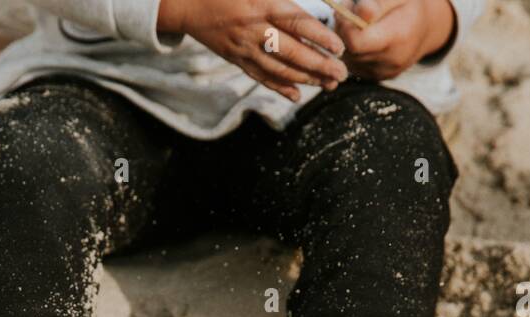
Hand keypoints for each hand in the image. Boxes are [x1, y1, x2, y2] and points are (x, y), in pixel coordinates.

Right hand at [159, 0, 348, 101]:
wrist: (189, 3)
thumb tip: (310, 13)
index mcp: (263, 4)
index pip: (298, 23)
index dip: (320, 36)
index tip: (339, 48)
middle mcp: (254, 29)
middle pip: (292, 52)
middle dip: (319, 65)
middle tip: (341, 74)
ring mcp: (244, 48)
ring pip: (279, 69)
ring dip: (305, 79)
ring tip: (327, 84)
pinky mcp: (236, 59)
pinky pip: (260, 76)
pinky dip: (279, 87)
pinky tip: (296, 95)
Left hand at [334, 0, 455, 80]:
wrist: (425, 28)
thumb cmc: (409, 5)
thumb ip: (378, 2)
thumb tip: (361, 13)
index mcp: (398, 37)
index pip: (356, 42)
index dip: (346, 25)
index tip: (351, 8)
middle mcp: (391, 61)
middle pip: (350, 50)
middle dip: (346, 30)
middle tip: (354, 10)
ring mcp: (384, 73)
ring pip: (349, 58)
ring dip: (347, 40)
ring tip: (361, 23)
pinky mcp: (377, 78)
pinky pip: (354, 65)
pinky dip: (353, 51)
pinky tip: (365, 37)